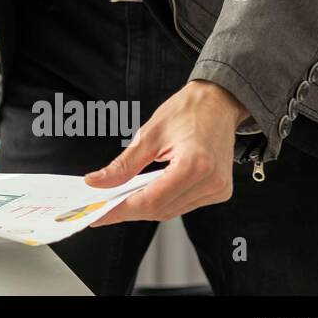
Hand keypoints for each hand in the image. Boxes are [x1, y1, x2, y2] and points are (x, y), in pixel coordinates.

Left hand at [84, 79, 248, 226]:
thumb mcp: (148, 134)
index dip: (121, 210)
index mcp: (195, 164)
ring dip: (145, 208)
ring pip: (171, 211)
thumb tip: (98, 182)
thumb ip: (123, 165)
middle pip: (161, 210)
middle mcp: (211, 181)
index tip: (99, 214)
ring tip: (121, 199)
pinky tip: (147, 193)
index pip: (151, 200)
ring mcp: (218, 189)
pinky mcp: (220, 191)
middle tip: (103, 208)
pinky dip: (162, 202)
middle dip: (129, 210)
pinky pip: (184, 205)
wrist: (218, 102)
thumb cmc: (188, 111)